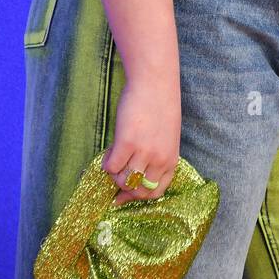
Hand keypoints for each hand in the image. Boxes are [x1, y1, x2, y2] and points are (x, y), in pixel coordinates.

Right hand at [102, 76, 181, 205]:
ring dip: (115, 174)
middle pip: (138, 190)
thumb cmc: (160, 106)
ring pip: (123, 180)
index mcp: (171, 159)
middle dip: (124, 187)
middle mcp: (159, 159)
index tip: (125, 195)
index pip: (156, 193)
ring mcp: (144, 152)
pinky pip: (111, 166)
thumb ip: (156, 156)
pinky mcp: (127, 142)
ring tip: (115, 156)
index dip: (139, 197)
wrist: (155, 82)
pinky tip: (111, 148)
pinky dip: (106, 163)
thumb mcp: (166, 137)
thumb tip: (136, 176)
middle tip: (116, 173)